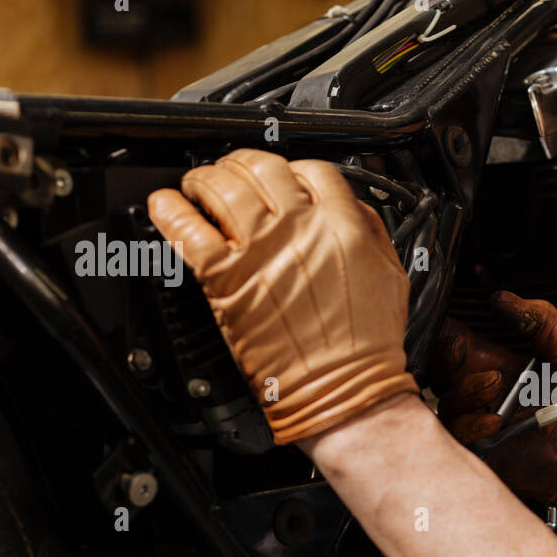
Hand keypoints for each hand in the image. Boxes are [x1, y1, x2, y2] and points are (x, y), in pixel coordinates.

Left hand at [146, 149, 419, 444]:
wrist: (342, 391)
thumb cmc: (367, 347)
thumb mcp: (391, 275)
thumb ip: (370, 231)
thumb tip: (350, 208)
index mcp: (343, 225)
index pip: (311, 170)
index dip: (292, 168)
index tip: (282, 178)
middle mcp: (300, 228)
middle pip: (260, 168)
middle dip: (241, 165)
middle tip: (231, 173)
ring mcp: (261, 251)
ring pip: (221, 188)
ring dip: (203, 180)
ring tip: (197, 185)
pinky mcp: (226, 279)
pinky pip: (187, 230)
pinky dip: (170, 212)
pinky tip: (165, 207)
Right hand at [430, 290, 556, 520]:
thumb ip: (541, 319)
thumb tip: (504, 298)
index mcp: (506, 366)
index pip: (464, 346)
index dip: (451, 335)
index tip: (453, 327)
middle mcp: (491, 394)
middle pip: (445, 372)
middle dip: (445, 357)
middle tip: (458, 351)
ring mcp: (486, 423)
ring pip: (447, 401)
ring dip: (465, 390)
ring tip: (494, 386)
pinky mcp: (486, 451)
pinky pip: (460, 436)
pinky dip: (471, 425)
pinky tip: (495, 421)